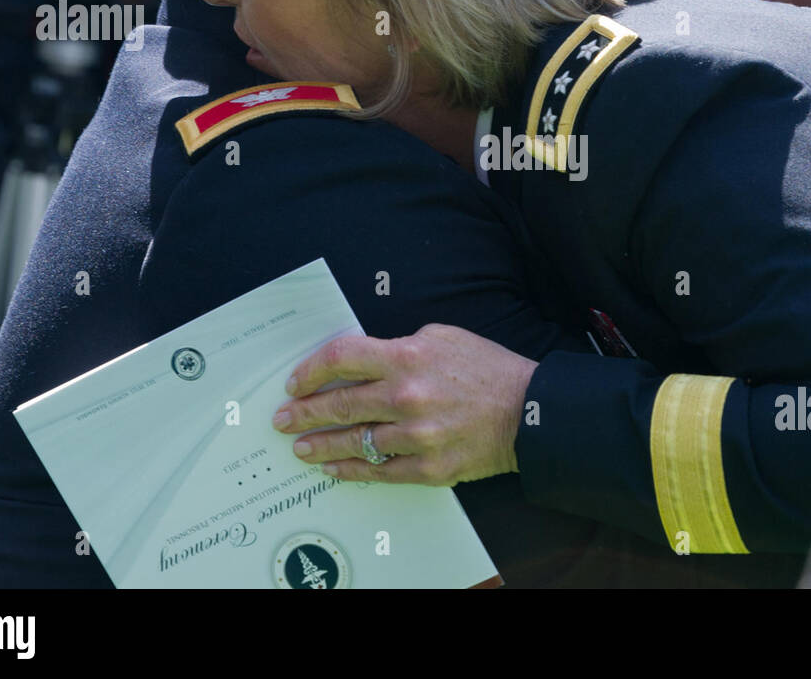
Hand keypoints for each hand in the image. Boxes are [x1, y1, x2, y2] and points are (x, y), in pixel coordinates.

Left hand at [271, 324, 537, 484]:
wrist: (529, 412)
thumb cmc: (488, 369)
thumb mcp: (444, 338)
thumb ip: (400, 347)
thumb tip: (363, 361)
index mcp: (408, 357)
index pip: (342, 359)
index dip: (311, 370)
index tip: (296, 381)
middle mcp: (406, 397)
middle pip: (339, 404)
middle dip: (303, 412)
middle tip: (281, 419)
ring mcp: (416, 436)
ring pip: (354, 442)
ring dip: (320, 445)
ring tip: (299, 447)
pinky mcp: (428, 468)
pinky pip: (378, 472)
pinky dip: (350, 471)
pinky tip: (333, 468)